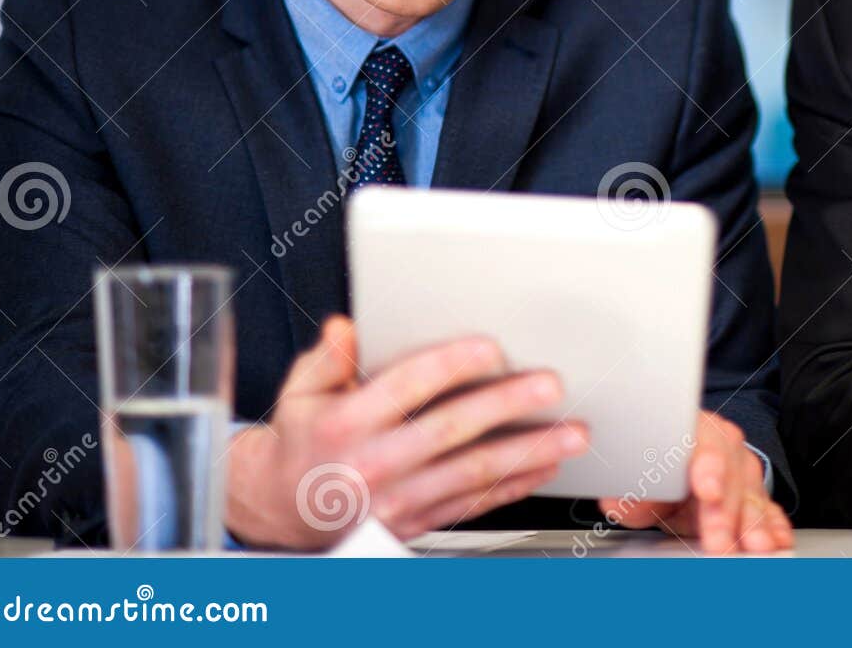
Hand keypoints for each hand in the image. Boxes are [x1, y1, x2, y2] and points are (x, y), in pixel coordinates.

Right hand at [227, 316, 589, 548]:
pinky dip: (512, 486)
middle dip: (507, 406)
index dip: (451, 365)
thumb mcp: (300, 392)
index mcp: (344, 425)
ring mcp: (394, 501)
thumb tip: (347, 327)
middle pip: (450, 430)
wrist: (280, 510)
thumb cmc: (302, 440)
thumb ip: (327, 358)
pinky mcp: (411, 525)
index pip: (406, 387)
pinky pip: (471, 504)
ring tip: (570, 433)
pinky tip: (543, 466)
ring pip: (471, 473)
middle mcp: (371, 465)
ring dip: (527, 452)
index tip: (492, 348)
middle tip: (550, 386)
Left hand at [598, 410, 792, 553]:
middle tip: (719, 540)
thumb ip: (629, 492)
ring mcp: (742, 467)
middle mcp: (722, 443)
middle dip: (725, 512)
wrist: (675, 471)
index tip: (707, 491)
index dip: (708, 465)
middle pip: (730, 474)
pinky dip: (773, 526)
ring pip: (751, 493)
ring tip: (753, 545)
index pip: (703, 441)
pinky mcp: (755, 492)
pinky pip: (769, 507)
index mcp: (691, 428)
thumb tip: (616, 501)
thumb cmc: (659, 472)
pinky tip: (775, 539)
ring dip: (753, 522)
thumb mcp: (636, 481)